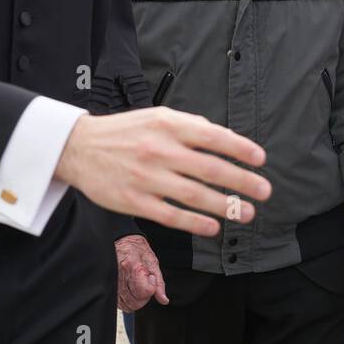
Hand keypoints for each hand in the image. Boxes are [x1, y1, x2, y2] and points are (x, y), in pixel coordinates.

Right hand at [55, 107, 269, 236]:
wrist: (79, 148)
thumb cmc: (124, 132)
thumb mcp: (155, 117)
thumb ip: (189, 125)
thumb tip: (222, 137)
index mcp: (168, 126)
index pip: (214, 136)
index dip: (241, 149)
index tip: (260, 159)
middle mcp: (160, 150)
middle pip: (211, 169)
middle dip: (243, 182)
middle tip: (264, 191)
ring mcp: (147, 177)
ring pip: (195, 195)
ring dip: (225, 206)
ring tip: (246, 213)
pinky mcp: (134, 201)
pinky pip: (171, 215)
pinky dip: (195, 223)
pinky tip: (213, 227)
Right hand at [116, 234, 167, 311]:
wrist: (121, 240)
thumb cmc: (136, 248)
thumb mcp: (152, 261)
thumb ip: (159, 283)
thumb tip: (164, 300)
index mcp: (132, 267)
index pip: (145, 291)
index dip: (151, 286)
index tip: (150, 277)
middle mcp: (120, 277)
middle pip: (136, 302)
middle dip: (144, 296)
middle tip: (144, 282)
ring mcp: (112, 283)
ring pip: (127, 306)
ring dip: (136, 299)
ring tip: (137, 284)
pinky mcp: (109, 288)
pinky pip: (120, 303)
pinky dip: (128, 300)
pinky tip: (130, 289)